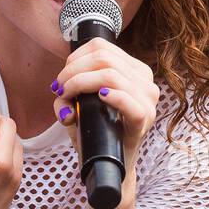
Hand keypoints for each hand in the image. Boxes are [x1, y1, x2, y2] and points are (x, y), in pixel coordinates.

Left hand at [51, 38, 159, 162]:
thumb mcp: (80, 104)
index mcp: (134, 69)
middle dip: (73, 71)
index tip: (63, 78)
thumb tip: (61, 92)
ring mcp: (148, 99)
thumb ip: (67, 93)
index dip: (75, 58)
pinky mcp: (144, 118)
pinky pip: (128, 101)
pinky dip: (112, 96)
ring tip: (68, 97)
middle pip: (103, 59)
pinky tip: (99, 98)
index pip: (101, 46)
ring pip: (111, 75)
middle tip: (60, 89)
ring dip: (80, 83)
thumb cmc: (96, 129)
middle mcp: (145, 80)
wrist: (108, 162)